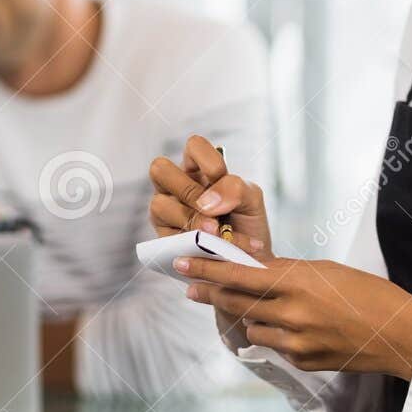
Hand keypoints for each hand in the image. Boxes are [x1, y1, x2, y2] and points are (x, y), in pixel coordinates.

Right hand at [149, 134, 273, 348]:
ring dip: (192, 221)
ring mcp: (167, 212)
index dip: (205, 159)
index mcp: (200, 170)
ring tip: (218, 235)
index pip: (193, 146)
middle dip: (188, 191)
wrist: (250, 265)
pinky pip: (166, 236)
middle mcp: (178, 187)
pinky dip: (193, 243)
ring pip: (159, 204)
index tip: (220, 176)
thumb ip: (234, 189)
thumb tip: (206, 202)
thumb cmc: (248, 225)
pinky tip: (213, 250)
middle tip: (213, 212)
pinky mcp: (163, 239)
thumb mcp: (252, 201)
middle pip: (159, 168)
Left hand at [174, 253, 411, 379]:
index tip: (183, 263)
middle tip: (192, 286)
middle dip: (211, 292)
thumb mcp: (324, 270)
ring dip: (247, 314)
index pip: (239, 275)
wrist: (398, 334)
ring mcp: (295, 342)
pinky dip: (274, 333)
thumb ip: (283, 269)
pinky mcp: (302, 362)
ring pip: (251, 326)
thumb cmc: (366, 292)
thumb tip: (250, 259)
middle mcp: (291, 314)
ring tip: (259, 305)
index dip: (207, 270)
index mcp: (297, 282)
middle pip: (236, 302)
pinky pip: (274, 345)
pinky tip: (289, 326)